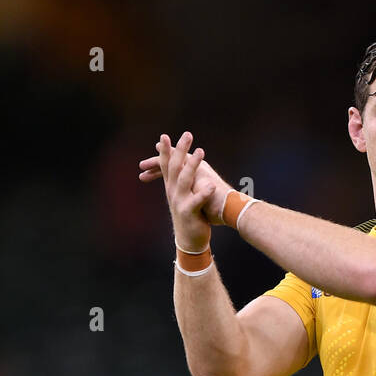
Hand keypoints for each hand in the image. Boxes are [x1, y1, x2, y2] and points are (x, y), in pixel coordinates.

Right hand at [139, 132, 230, 249]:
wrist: (189, 240)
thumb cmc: (189, 216)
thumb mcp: (182, 196)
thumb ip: (181, 181)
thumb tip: (180, 165)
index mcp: (171, 187)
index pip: (166, 165)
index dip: (165, 150)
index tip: (163, 136)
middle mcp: (172, 192)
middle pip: (174, 167)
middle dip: (180, 149)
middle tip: (187, 134)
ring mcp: (179, 202)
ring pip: (184, 179)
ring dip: (192, 164)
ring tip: (201, 152)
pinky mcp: (189, 212)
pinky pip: (196, 200)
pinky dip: (204, 193)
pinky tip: (211, 185)